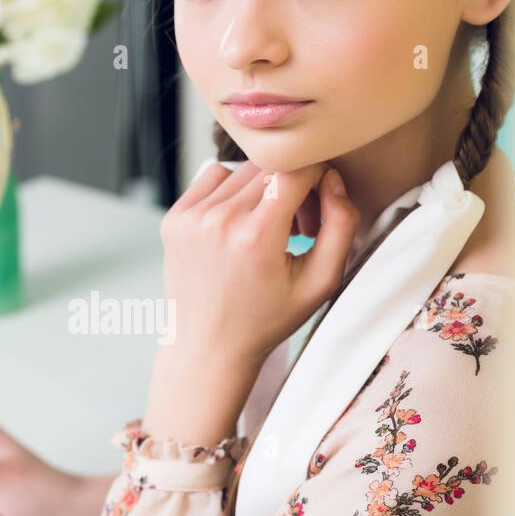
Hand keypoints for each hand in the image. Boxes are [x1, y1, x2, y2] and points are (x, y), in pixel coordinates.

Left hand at [159, 160, 359, 369]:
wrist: (208, 347)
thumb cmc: (267, 319)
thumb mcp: (320, 282)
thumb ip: (341, 225)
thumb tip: (332, 178)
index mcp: (256, 236)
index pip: (297, 169)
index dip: (318, 178)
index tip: (320, 204)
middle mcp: (219, 220)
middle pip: (272, 168)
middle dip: (295, 186)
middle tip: (300, 225)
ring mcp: (190, 218)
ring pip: (244, 170)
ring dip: (264, 189)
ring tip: (270, 228)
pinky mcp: (174, 218)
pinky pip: (214, 178)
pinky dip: (233, 191)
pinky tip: (240, 225)